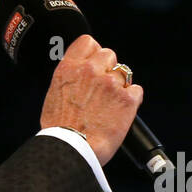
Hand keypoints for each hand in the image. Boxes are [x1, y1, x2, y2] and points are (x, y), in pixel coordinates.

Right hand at [39, 35, 143, 164]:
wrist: (72, 148)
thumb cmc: (60, 130)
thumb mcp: (54, 95)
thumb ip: (70, 79)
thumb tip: (78, 79)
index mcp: (70, 68)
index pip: (88, 42)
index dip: (94, 52)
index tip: (96, 63)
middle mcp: (91, 71)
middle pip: (109, 55)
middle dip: (108, 69)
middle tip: (103, 89)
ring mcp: (111, 83)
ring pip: (124, 73)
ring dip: (120, 86)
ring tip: (110, 105)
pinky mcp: (127, 99)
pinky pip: (136, 91)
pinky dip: (132, 101)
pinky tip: (121, 112)